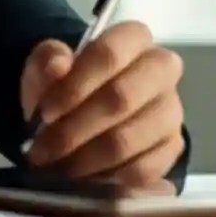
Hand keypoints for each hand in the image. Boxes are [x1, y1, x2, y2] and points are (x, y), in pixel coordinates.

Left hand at [19, 22, 184, 185]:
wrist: (85, 109)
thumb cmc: (68, 81)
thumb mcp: (47, 64)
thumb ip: (48, 61)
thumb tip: (58, 66)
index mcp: (133, 38)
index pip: (109, 54)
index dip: (74, 85)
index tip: (45, 113)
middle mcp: (162, 69)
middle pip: (120, 99)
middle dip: (74, 129)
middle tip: (43, 150)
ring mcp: (171, 109)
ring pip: (128, 140)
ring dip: (85, 158)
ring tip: (57, 165)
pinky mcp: (172, 146)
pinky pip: (142, 170)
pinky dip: (107, 178)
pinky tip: (84, 176)